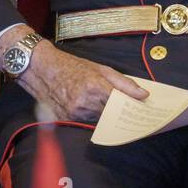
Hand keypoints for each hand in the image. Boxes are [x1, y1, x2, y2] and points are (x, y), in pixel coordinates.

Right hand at [1, 25, 148, 122]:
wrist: (43, 69)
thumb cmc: (74, 66)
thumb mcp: (102, 69)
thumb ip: (124, 83)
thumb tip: (144, 95)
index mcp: (96, 88)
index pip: (121, 104)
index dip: (131, 107)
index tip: (142, 110)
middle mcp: (84, 103)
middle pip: (111, 114)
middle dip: (118, 111)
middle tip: (126, 108)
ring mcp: (73, 113)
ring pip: (98, 119)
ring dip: (103, 113)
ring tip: (100, 101)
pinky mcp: (65, 119)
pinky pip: (85, 121)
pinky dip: (89, 115)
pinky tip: (87, 104)